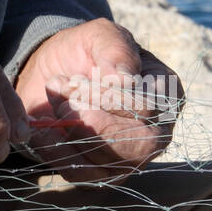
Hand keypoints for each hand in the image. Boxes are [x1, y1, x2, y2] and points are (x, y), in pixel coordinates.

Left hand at [14, 19, 182, 183]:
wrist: (55, 71)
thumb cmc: (85, 52)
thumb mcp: (100, 35)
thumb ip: (116, 49)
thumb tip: (125, 81)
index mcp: (167, 95)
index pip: (147, 108)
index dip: (106, 97)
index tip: (72, 78)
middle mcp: (157, 132)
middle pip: (138, 145)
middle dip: (91, 121)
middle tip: (60, 94)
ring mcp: (131, 159)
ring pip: (108, 162)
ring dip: (70, 129)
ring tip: (54, 101)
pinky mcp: (102, 175)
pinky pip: (83, 175)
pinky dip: (56, 149)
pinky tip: (44, 124)